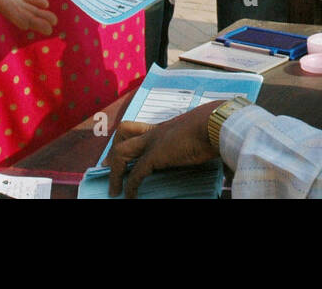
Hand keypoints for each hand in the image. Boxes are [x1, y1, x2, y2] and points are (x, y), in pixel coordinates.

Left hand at [105, 104, 221, 198]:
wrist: (216, 124)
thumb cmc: (213, 128)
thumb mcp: (196, 133)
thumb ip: (190, 140)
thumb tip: (199, 150)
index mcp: (163, 127)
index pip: (135, 127)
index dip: (124, 139)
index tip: (117, 152)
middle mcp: (154, 132)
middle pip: (123, 133)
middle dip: (112, 151)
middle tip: (106, 167)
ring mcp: (153, 142)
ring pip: (121, 152)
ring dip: (114, 172)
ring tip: (114, 190)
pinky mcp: (156, 155)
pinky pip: (135, 172)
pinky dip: (130, 186)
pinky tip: (130, 196)